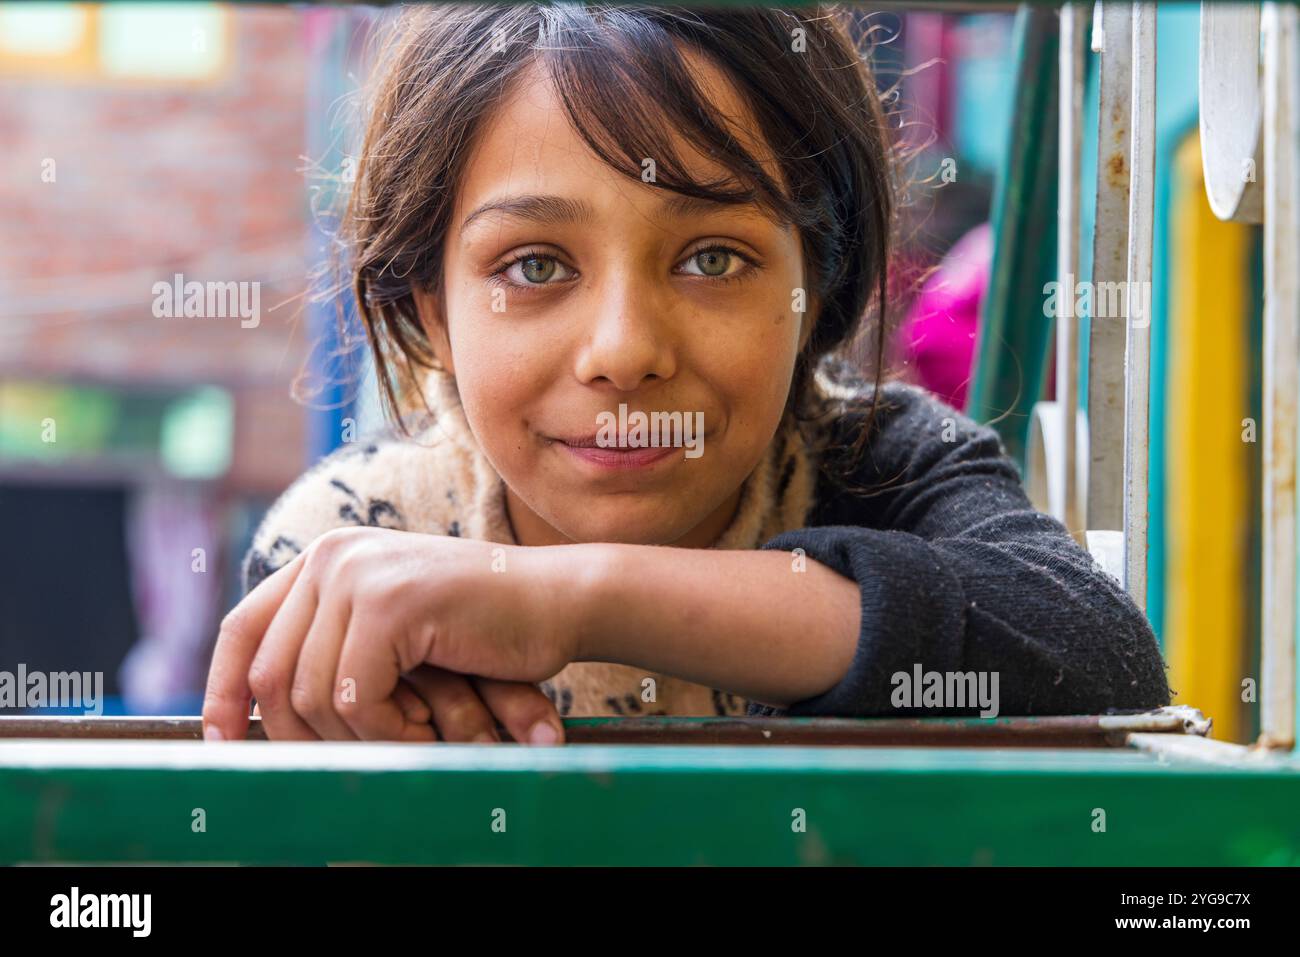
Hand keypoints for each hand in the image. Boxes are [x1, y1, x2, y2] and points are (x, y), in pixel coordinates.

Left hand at [203, 527, 579, 741]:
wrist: (561, 601)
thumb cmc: (484, 630)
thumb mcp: (393, 635)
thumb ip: (330, 650)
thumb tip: (248, 717)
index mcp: (326, 558)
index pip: (242, 629)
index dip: (221, 692)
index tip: (224, 745)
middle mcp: (331, 556)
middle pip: (269, 675)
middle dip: (305, 736)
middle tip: (360, 759)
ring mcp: (358, 575)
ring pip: (312, 697)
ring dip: (363, 738)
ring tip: (414, 736)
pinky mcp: (389, 603)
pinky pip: (356, 701)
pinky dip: (390, 732)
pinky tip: (429, 728)